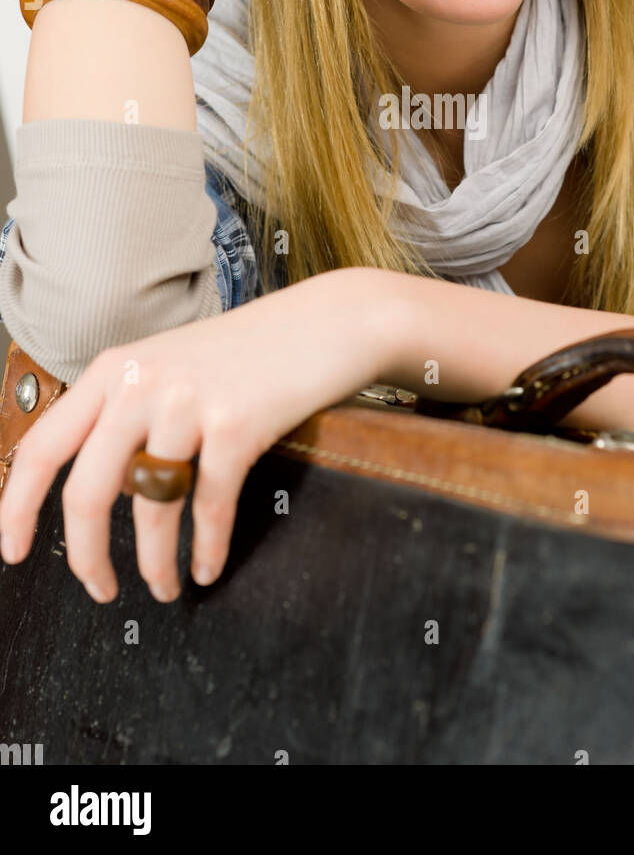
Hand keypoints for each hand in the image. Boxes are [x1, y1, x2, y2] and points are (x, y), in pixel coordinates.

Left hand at [0, 268, 386, 603]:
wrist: (325, 322)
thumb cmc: (251, 350)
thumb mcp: (169, 364)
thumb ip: (126, 410)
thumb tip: (95, 484)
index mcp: (113, 369)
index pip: (42, 447)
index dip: (16, 508)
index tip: (14, 550)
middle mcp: (141, 383)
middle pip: (87, 493)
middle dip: (85, 557)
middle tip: (98, 588)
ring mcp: (188, 402)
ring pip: (151, 508)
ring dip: (155, 563)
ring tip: (165, 587)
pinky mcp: (236, 424)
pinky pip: (208, 506)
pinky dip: (207, 548)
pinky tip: (208, 566)